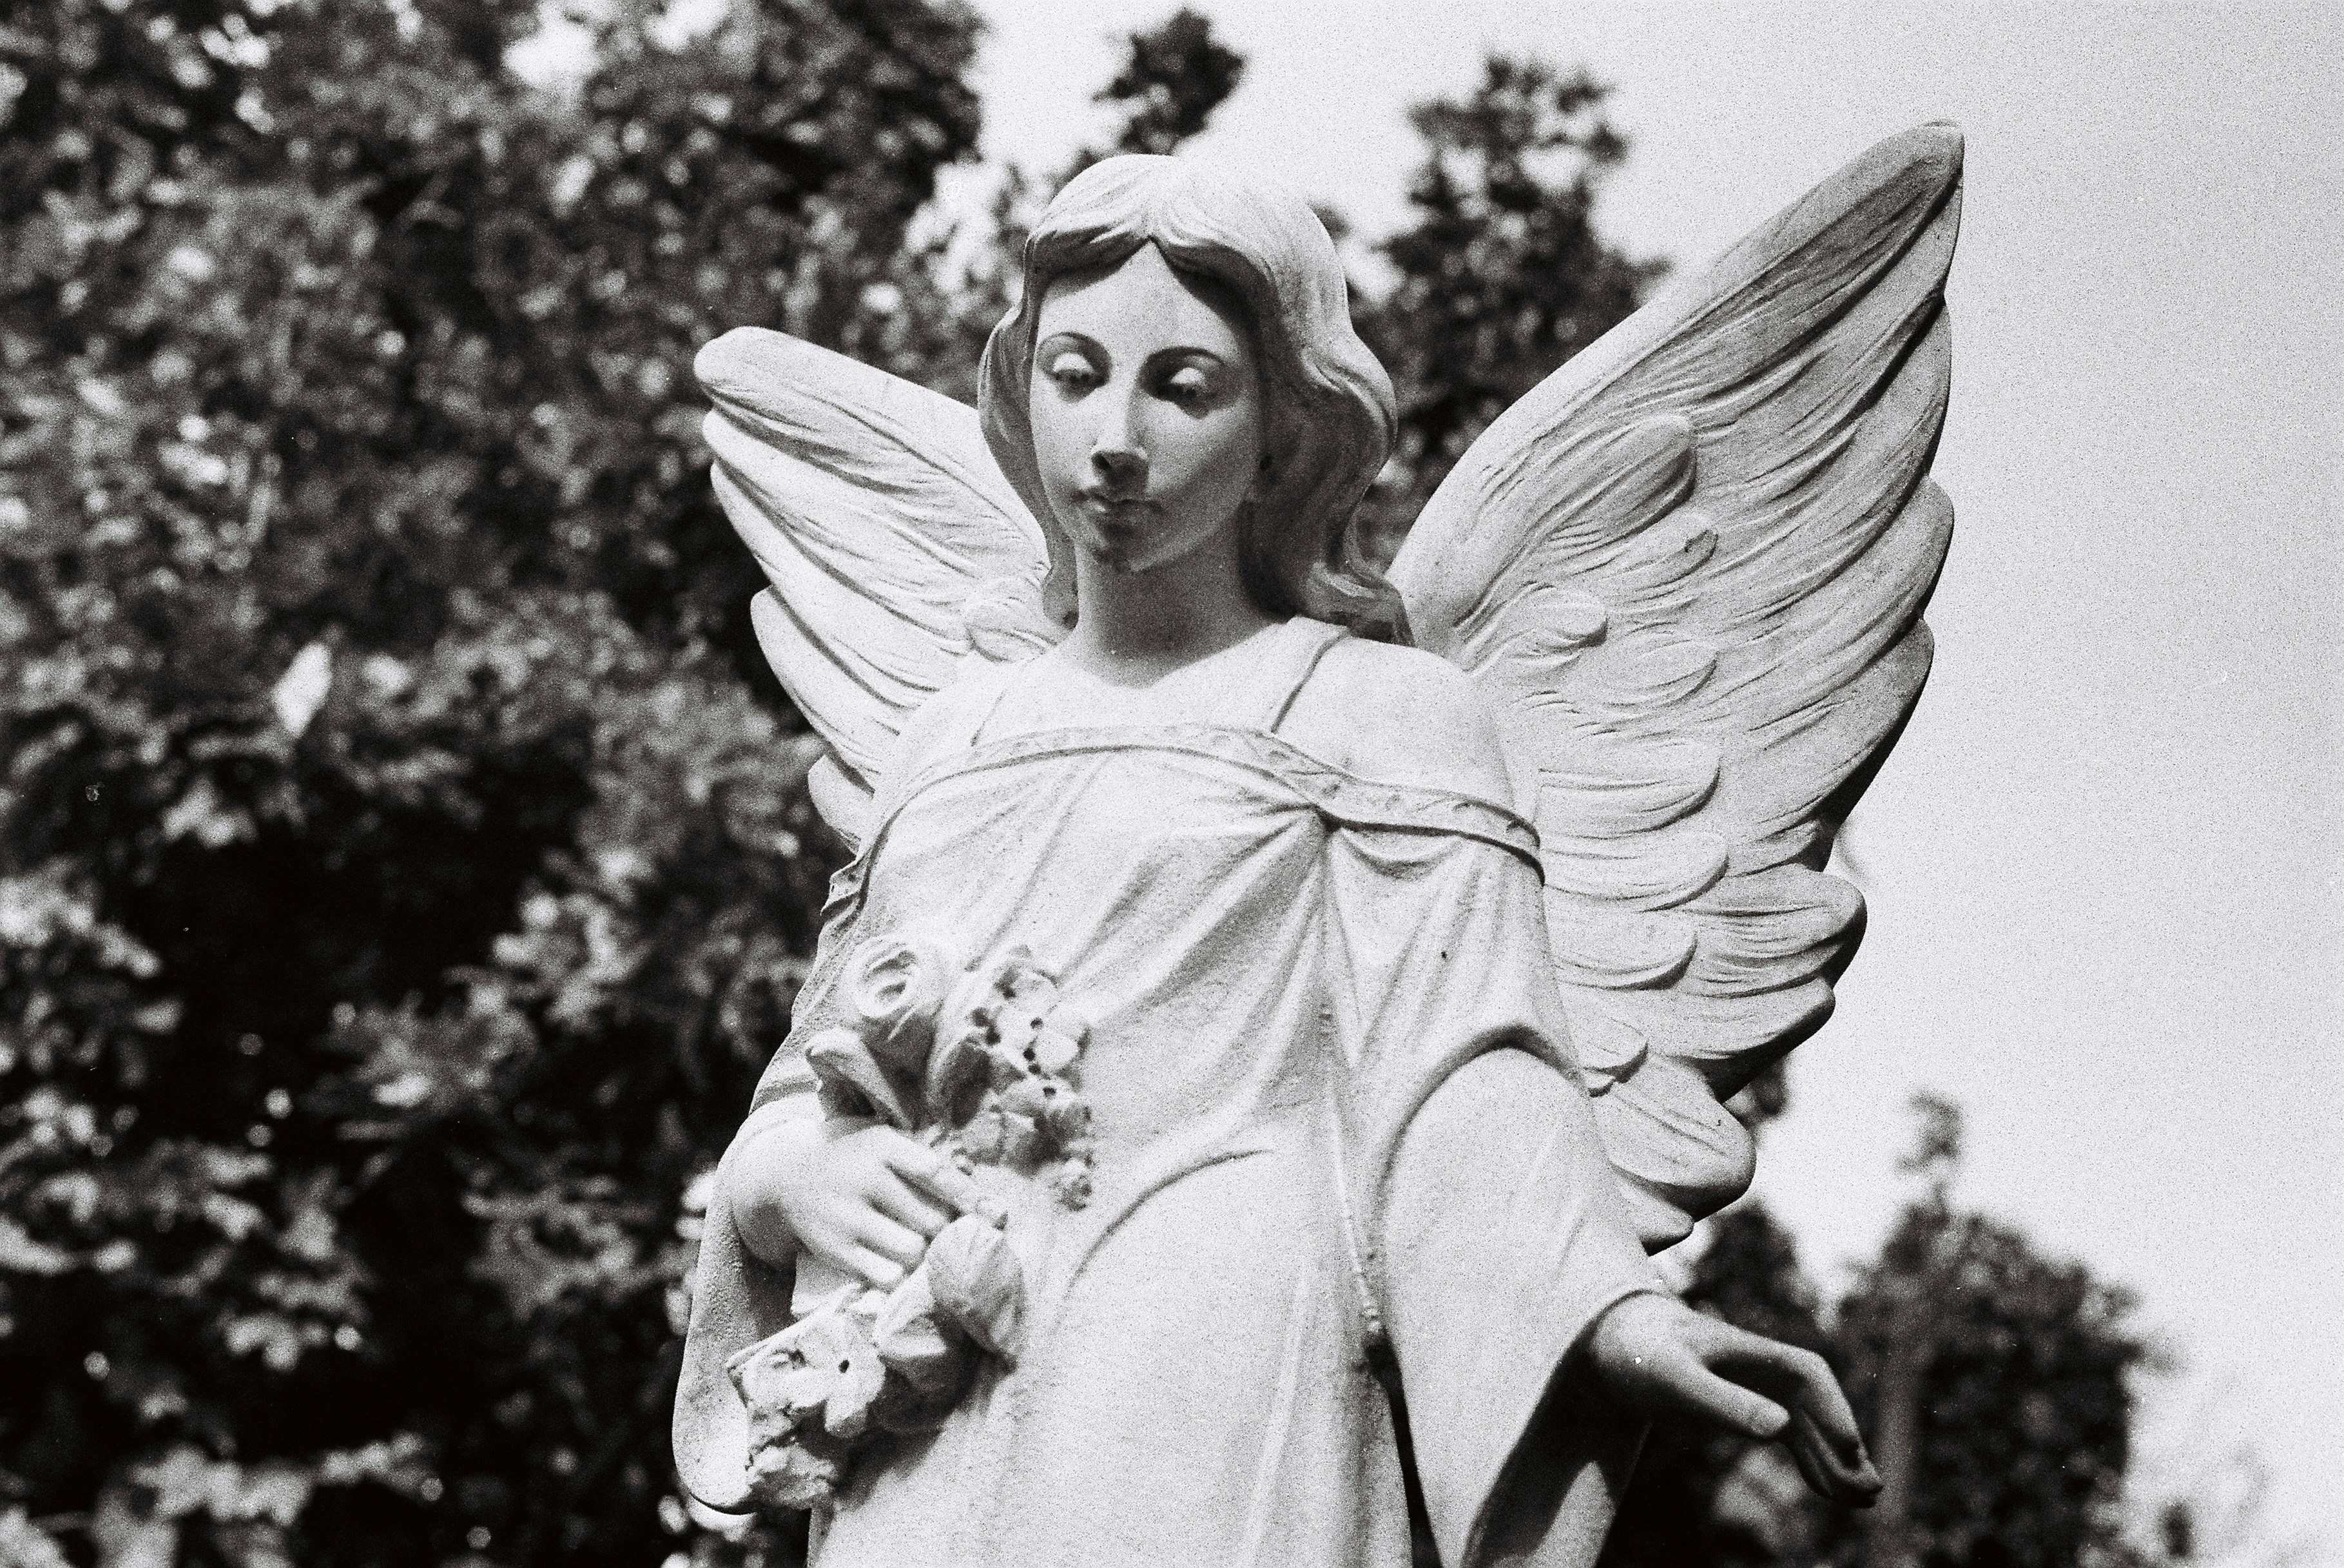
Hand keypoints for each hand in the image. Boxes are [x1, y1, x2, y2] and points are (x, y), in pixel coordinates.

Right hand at [724, 1110, 997, 1288]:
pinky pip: (884, 1275)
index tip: (1000, 1216)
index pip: (936, 1173)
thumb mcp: (882, 1140)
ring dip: (925, 1255)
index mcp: (883, 1146)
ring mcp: (848, 1216)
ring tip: (922, 1248)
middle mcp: (865, 1179)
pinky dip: (899, 1275)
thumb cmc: (852, 1155)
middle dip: (948, 1232)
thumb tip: (980, 1198)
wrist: (784, 1172)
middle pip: (931, 1219)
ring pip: (911, 1251)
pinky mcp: (834, 1248)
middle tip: (952, 1235)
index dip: (971, 1196)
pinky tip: (898, 1265)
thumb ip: (921, 1162)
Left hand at [1585, 1292, 1881, 1505]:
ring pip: (1806, 1424)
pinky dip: (1810, 1460)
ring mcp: (1750, 1385)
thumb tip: (1779, 1428)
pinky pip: (1786, 1434)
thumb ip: (1722, 1403)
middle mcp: (1757, 1365)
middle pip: (1816, 1404)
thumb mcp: (1674, 1380)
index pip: (1807, 1375)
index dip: (1834, 1410)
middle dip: (1844, 1445)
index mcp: (1748, 1350)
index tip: (1852, 1449)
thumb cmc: (1635, 1354)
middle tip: (1872, 1493)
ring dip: (1835, 1460)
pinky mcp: (1738, 1404)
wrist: (1603, 1341)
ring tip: (1865, 1502)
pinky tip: (1828, 1490)